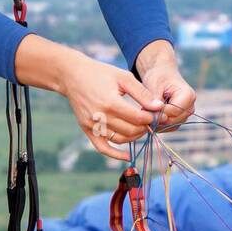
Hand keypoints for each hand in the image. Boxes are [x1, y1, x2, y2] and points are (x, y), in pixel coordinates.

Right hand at [14, 35, 163, 161]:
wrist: (72, 76)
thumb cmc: (100, 73)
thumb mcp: (124, 77)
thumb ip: (142, 93)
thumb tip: (159, 107)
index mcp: (110, 102)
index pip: (137, 118)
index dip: (150, 118)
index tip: (156, 114)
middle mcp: (100, 117)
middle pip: (130, 130)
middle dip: (144, 127)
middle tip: (150, 121)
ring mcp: (92, 125)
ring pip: (120, 139)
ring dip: (134, 137)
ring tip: (141, 128)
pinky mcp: (86, 129)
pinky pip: (103, 147)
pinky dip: (115, 154)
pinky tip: (127, 156)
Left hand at [136, 40, 195, 131]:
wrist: (161, 76)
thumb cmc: (158, 78)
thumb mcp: (155, 86)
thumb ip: (155, 101)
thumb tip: (154, 116)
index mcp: (188, 95)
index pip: (174, 111)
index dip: (159, 112)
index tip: (144, 108)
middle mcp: (190, 107)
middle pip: (173, 120)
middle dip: (157, 118)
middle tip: (143, 112)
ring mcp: (185, 115)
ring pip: (170, 126)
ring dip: (157, 122)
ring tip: (145, 112)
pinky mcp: (179, 120)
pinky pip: (168, 127)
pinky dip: (158, 124)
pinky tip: (149, 116)